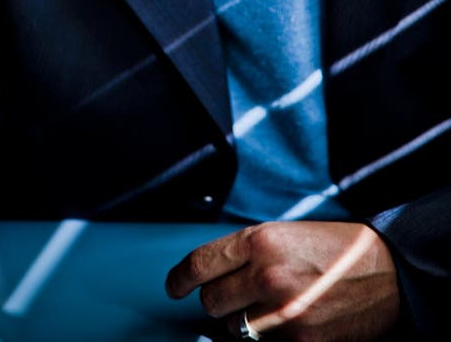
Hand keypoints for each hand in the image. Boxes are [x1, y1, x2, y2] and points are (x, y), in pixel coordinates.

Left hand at [165, 221, 400, 340]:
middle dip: (218, 301)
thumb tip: (215, 272)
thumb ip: (250, 251)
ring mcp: (283, 313)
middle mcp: (267, 275)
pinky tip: (285, 324)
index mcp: (262, 240)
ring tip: (269, 308)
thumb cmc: (338, 249)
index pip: (201, 263)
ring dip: (243, 322)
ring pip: (234, 330)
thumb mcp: (288, 233)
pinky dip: (267, 340)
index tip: (174, 286)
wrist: (389, 275)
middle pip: (212, 301)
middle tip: (235, 296)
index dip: (180, 278)